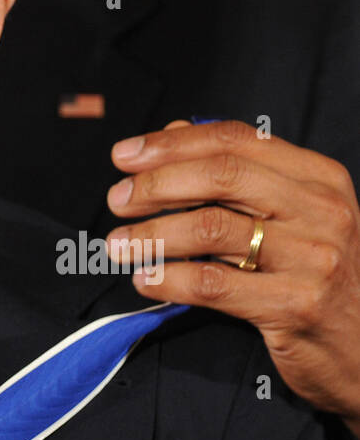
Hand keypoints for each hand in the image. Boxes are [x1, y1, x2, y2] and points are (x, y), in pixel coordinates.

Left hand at [106, 119, 359, 437]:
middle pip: (220, 175)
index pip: (236, 140)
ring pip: (210, 227)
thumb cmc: (319, 277)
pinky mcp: (295, 305)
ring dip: (151, 233)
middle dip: (155, 184)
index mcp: (320, 178)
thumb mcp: (294, 217)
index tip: (125, 155)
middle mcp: (322, 211)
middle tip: (117, 199)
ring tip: (117, 244)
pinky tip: (145, 279)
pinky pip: (213, 283)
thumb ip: (237, 173)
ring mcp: (313, 258)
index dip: (172, 143)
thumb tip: (173, 134)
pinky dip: (168, 278)